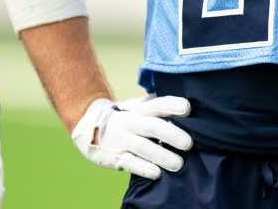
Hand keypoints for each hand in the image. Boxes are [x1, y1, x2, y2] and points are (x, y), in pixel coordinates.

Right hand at [71, 95, 192, 178]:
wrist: (89, 125)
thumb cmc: (125, 116)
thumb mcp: (137, 106)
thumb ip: (156, 105)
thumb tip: (186, 103)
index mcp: (139, 109)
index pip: (157, 104)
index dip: (172, 105)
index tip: (187, 108)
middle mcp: (130, 122)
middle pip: (152, 126)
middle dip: (171, 134)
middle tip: (189, 143)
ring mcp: (122, 140)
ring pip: (143, 147)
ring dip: (161, 156)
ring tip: (179, 164)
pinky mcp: (114, 157)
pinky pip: (129, 163)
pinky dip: (143, 168)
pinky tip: (157, 173)